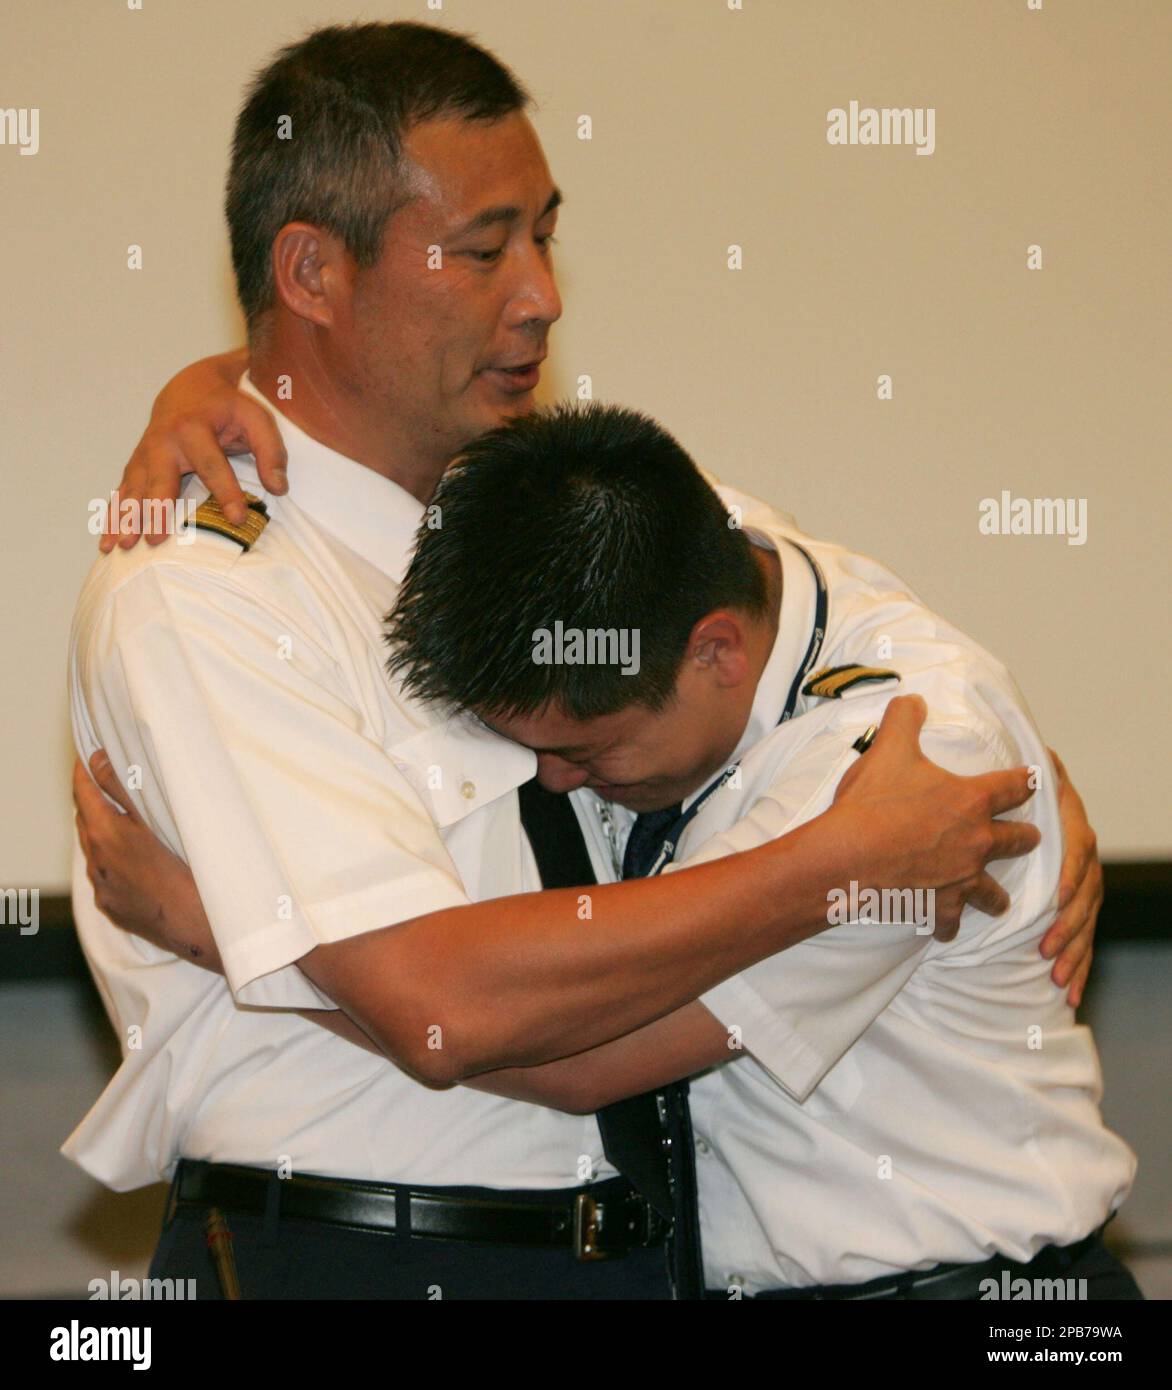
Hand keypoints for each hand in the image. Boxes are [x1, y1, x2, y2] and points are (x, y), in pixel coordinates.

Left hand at [72, 752, 219, 969]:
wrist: (199, 925)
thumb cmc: (189, 869)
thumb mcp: (157, 818)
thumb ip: (124, 787)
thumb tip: (98, 760)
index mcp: (107, 836)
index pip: (83, 794)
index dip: (83, 772)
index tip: (87, 755)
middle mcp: (97, 863)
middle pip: (85, 822)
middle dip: (93, 800)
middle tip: (108, 782)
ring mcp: (103, 889)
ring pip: (94, 851)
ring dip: (102, 833)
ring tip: (124, 821)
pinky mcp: (113, 909)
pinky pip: (104, 877)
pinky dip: (112, 861)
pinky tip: (135, 861)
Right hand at [101, 348, 287, 552]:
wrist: (191, 388)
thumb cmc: (227, 407)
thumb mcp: (255, 418)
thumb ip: (271, 450)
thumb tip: (278, 488)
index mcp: (194, 428)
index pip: (212, 464)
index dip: (225, 491)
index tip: (237, 519)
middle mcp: (163, 441)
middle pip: (159, 479)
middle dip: (156, 510)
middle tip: (155, 540)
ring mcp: (145, 455)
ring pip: (133, 489)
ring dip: (126, 518)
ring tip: (122, 547)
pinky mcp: (136, 466)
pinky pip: (121, 494)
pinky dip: (113, 518)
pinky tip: (108, 543)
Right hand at [833, 695, 1039, 940]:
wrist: (848, 858)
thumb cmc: (871, 803)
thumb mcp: (887, 749)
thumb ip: (904, 719)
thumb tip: (913, 699)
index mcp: (971, 800)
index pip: (1015, 786)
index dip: (1028, 780)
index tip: (1036, 779)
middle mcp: (976, 841)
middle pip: (1019, 839)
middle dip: (1026, 837)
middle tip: (1029, 837)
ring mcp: (960, 877)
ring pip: (994, 892)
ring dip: (996, 894)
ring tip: (998, 900)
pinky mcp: (939, 905)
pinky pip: (952, 922)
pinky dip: (949, 926)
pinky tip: (946, 930)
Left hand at [1040, 748, 1100, 1006]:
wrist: (1031, 792)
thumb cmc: (1020, 785)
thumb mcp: (1030, 773)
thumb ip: (1037, 769)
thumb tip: (1041, 759)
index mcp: (1070, 823)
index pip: (1077, 849)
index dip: (1069, 873)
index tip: (1055, 897)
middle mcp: (1083, 853)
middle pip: (1084, 894)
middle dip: (1067, 926)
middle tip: (1045, 950)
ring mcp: (1084, 880)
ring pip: (1086, 921)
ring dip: (1074, 951)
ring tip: (1057, 978)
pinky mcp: (1078, 903)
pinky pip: (1084, 938)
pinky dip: (1079, 966)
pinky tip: (1071, 993)